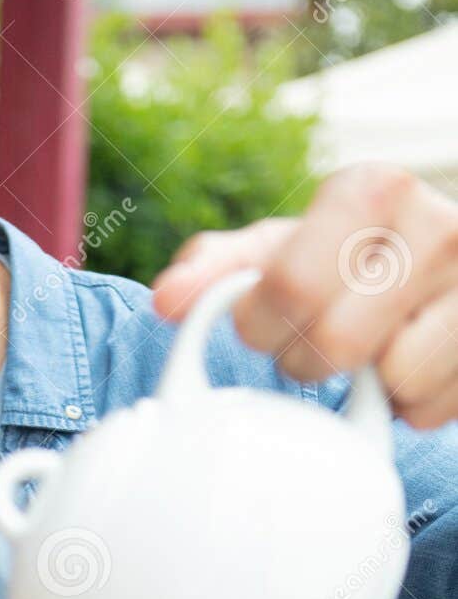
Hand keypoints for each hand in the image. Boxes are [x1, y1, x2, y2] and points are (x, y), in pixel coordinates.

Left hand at [151, 163, 457, 429]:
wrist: (431, 260)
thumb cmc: (343, 256)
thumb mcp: (280, 247)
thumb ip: (218, 269)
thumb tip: (168, 299)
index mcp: (373, 188)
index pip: (290, 286)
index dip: (260, 324)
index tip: (262, 321)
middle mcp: (437, 225)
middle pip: (335, 345)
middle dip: (305, 359)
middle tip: (312, 341)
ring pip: (391, 380)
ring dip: (362, 384)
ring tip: (364, 349)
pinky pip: (426, 410)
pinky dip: (402, 404)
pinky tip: (401, 364)